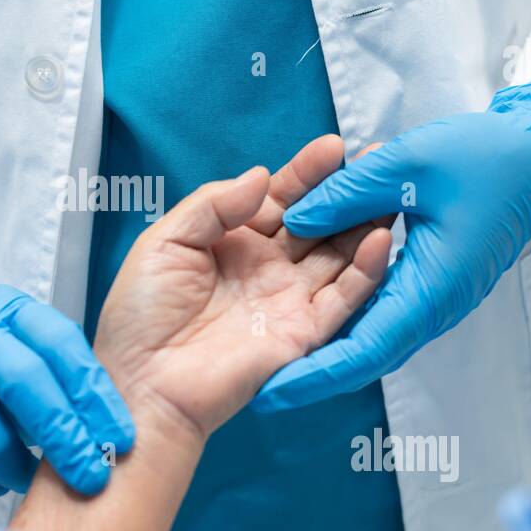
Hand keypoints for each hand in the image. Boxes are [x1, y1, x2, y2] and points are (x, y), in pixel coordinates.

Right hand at [0, 285, 134, 497]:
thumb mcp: (24, 345)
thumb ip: (64, 376)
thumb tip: (115, 437)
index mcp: (12, 313)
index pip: (62, 347)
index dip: (95, 396)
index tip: (120, 441)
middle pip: (24, 385)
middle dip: (65, 438)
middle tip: (91, 477)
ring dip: (16, 470)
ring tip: (29, 478)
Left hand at [94, 135, 391, 438]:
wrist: (141, 383)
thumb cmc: (140, 316)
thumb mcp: (164, 242)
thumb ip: (213, 204)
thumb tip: (262, 176)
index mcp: (233, 241)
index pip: (281, 199)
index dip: (307, 174)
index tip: (333, 147)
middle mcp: (267, 268)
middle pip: (317, 222)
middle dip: (347, 192)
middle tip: (377, 158)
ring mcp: (288, 299)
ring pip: (338, 254)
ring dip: (366, 223)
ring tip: (390, 189)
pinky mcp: (303, 333)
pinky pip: (343, 298)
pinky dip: (366, 270)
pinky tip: (381, 238)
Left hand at [253, 74, 530, 410]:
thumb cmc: (481, 157)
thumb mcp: (406, 162)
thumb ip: (348, 193)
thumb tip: (296, 220)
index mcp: (430, 289)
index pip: (364, 350)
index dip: (314, 375)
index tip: (271, 393)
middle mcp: (431, 306)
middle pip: (361, 353)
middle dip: (310, 372)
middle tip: (258, 392)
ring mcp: (431, 297)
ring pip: (368, 332)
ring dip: (324, 345)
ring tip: (272, 359)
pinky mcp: (428, 283)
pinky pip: (378, 306)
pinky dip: (341, 310)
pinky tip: (305, 304)